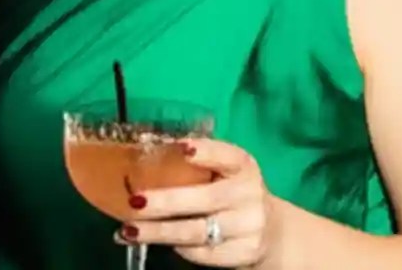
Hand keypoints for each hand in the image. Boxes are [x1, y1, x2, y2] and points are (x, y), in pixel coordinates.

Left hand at [122, 139, 280, 268]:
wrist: (271, 232)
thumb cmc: (230, 192)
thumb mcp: (223, 172)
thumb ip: (195, 164)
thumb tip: (143, 155)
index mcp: (243, 166)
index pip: (227, 156)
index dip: (205, 152)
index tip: (182, 148)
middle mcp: (249, 194)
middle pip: (206, 199)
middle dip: (166, 202)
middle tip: (134, 202)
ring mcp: (249, 226)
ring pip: (198, 231)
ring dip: (160, 232)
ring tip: (130, 230)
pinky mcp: (243, 253)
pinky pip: (202, 252)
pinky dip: (176, 248)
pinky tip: (154, 241)